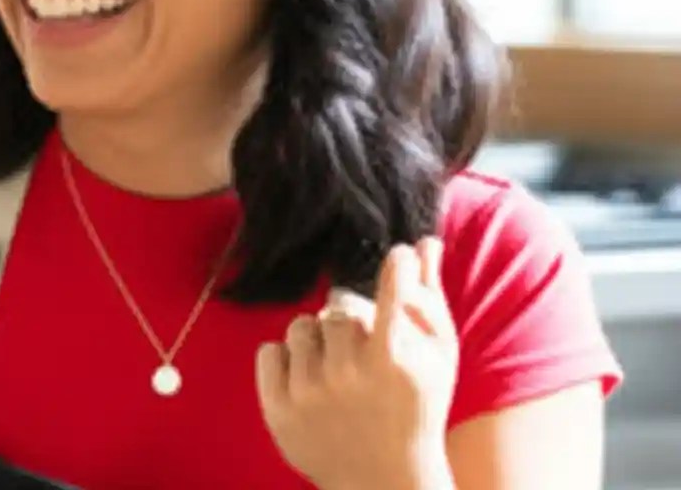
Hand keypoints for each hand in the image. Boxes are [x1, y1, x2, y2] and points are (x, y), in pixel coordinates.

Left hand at [255, 238, 457, 489]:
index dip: (397, 267)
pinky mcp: (278, 409)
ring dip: (317, 341)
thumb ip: (427, 297)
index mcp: (394, 359)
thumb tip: (424, 239)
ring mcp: (310, 392)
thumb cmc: (416, 407)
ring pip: (300, 326)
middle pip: (337, 309)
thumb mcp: (436, 358)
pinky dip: (287, 362)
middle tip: (365, 355)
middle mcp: (350, 374)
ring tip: (338, 372)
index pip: (392, 290)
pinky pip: (269, 351)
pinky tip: (311, 384)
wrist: (384, 479)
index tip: (398, 257)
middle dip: (350, 325)